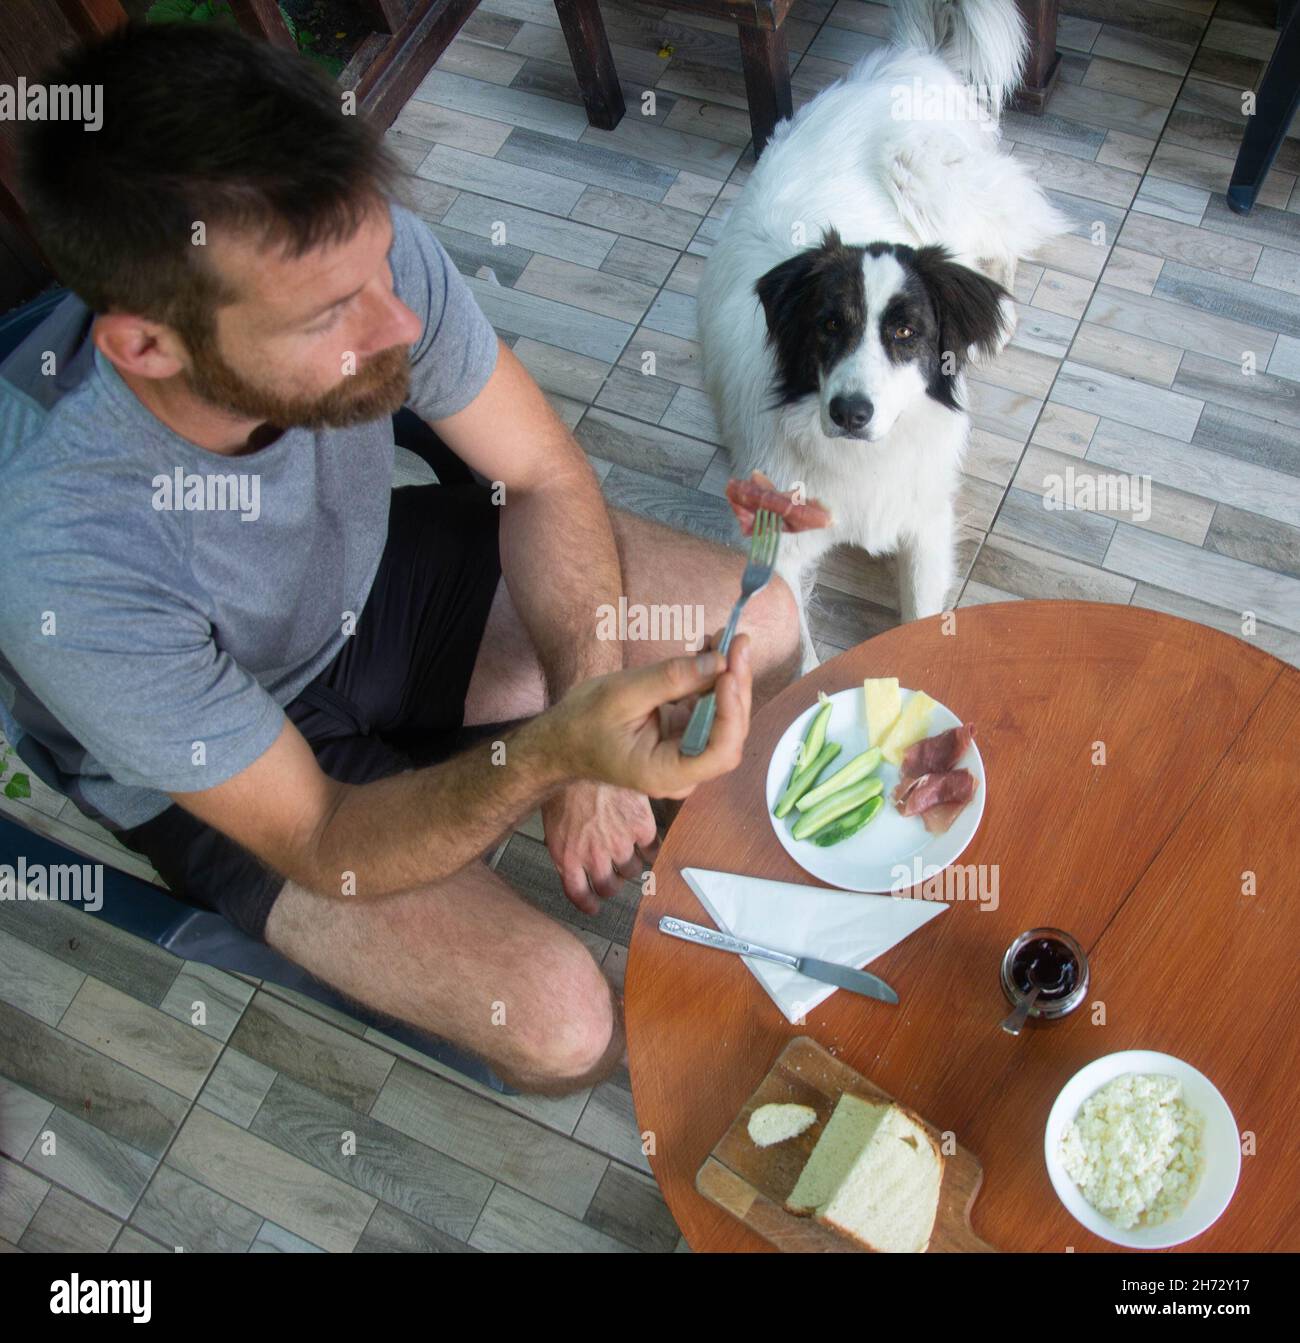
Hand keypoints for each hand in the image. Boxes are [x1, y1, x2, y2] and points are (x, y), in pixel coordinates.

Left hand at [541, 780, 659, 914]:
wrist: (583, 754)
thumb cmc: (564, 782)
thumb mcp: (552, 819)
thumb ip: (564, 842)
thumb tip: (570, 854)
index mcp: (566, 856)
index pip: (579, 893)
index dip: (588, 904)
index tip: (593, 907)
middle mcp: (594, 856)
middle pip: (609, 887)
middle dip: (611, 884)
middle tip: (613, 877)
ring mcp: (620, 844)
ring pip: (632, 871)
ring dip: (630, 865)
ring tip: (629, 853)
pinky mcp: (641, 828)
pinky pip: (652, 849)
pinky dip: (651, 848)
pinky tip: (647, 840)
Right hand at [547, 628, 752, 800]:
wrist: (563, 740)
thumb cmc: (583, 723)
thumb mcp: (622, 694)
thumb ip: (672, 679)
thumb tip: (719, 661)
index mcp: (666, 773)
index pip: (720, 751)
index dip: (732, 711)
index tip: (729, 670)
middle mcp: (684, 771)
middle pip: (728, 732)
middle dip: (735, 685)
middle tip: (736, 641)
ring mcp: (686, 755)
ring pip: (724, 718)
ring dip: (727, 678)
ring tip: (723, 640)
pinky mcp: (684, 737)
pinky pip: (708, 710)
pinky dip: (712, 681)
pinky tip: (710, 652)